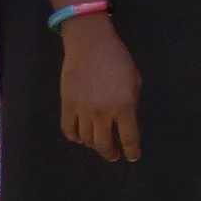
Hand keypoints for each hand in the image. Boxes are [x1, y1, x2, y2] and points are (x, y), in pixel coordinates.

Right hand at [58, 15, 142, 161]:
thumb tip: (125, 121)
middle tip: (114, 155)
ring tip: (98, 143)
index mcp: (124, 107)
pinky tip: (80, 136)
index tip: (132, 156)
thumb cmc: (118, 59)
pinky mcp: (66, 105)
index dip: (132, 151)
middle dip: (110, 154)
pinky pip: (68, 130)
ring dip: (94, 145)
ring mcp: (82, 110)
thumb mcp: (134, 81)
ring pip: (86, 140)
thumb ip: (131, 103)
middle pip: (104, 145)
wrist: (90, 44)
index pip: (129, 138)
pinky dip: (75, 137)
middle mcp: (103, 113)